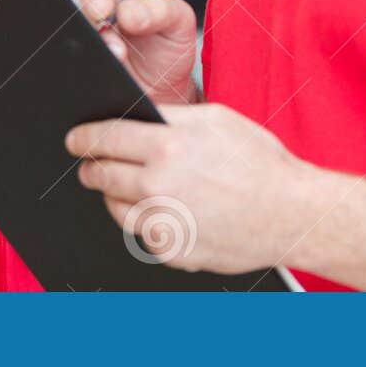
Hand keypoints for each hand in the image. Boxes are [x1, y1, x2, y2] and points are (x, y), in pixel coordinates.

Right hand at [64, 0, 198, 104]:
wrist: (161, 87)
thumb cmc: (166, 45)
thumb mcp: (177, 21)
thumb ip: (159, 9)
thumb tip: (127, 12)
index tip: (103, 10)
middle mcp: (87, 7)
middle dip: (87, 20)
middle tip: (110, 40)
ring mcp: (79, 33)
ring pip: (65, 30)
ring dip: (90, 45)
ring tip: (119, 58)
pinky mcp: (76, 57)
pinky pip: (67, 56)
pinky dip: (85, 62)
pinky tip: (108, 68)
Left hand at [66, 103, 314, 274]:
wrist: (291, 214)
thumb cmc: (259, 163)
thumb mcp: (214, 119)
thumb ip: (168, 116)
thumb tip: (133, 114)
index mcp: (165, 147)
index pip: (103, 139)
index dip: (83, 138)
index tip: (74, 140)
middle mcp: (158, 187)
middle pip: (101, 176)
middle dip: (92, 168)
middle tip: (91, 165)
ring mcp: (163, 224)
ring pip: (116, 209)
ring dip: (115, 196)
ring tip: (130, 188)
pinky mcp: (172, 252)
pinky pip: (143, 234)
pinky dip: (146, 222)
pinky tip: (166, 211)